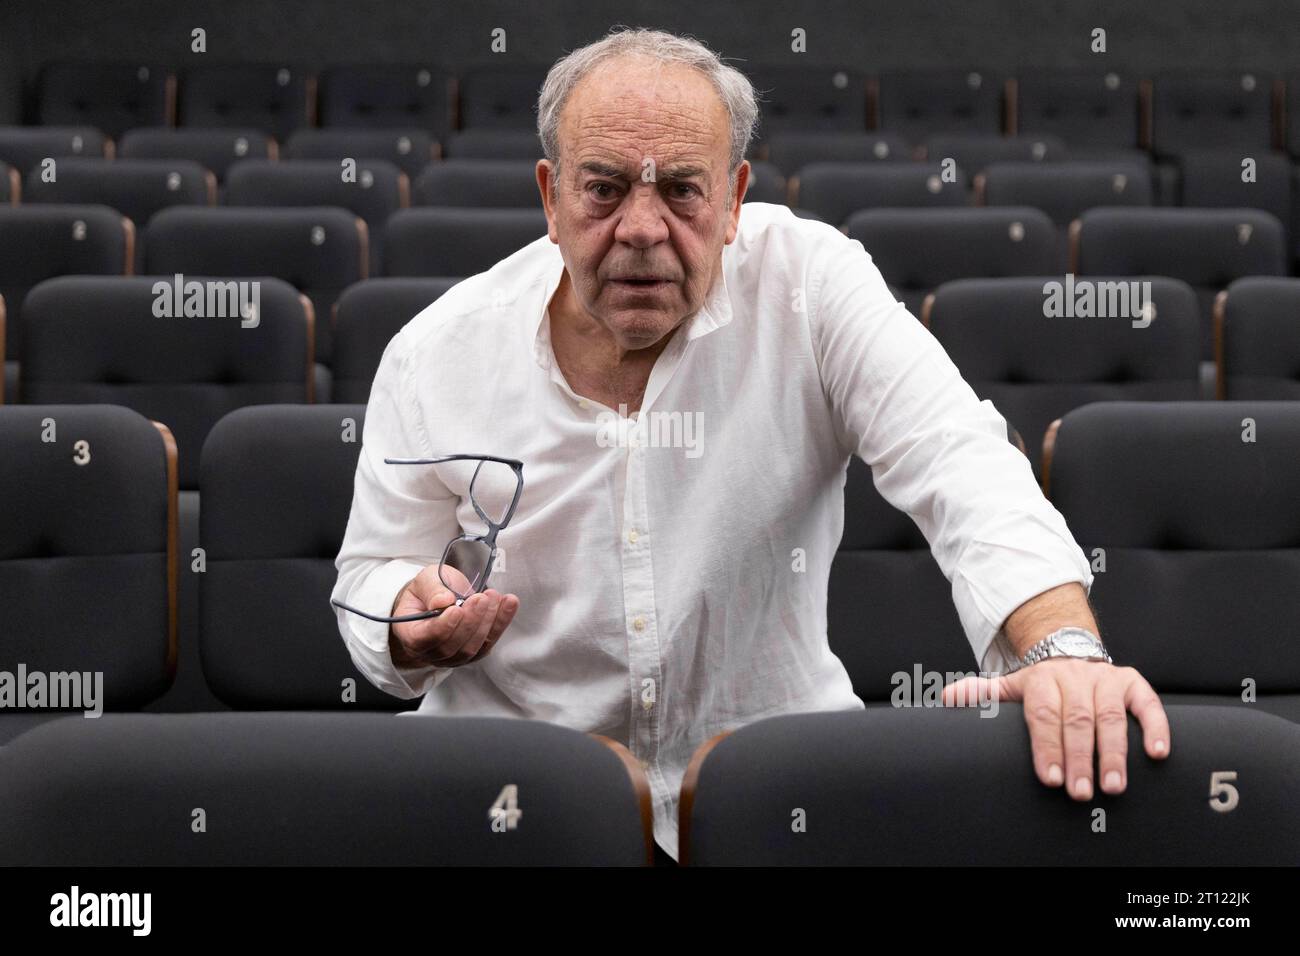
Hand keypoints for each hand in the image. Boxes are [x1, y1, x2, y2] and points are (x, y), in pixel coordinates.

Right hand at [388, 564, 519, 668]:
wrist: (441, 598)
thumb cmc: (429, 591)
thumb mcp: (425, 581)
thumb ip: (432, 590)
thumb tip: (443, 601)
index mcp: (411, 634)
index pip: (424, 638)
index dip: (442, 626)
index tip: (456, 609)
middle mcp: (430, 652)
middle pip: (451, 646)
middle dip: (470, 621)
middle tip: (481, 598)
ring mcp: (453, 657)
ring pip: (472, 648)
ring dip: (487, 622)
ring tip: (494, 597)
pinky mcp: (474, 653)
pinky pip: (488, 643)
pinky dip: (501, 623)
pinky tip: (508, 603)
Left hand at [942, 660, 1170, 799]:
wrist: (1068, 651)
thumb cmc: (1041, 684)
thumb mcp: (1011, 687)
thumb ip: (983, 696)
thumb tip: (948, 700)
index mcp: (1042, 680)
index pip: (1043, 715)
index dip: (1046, 747)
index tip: (1050, 778)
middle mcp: (1076, 678)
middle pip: (1078, 720)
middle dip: (1078, 758)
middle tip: (1080, 792)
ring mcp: (1106, 680)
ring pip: (1112, 717)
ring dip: (1114, 753)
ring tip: (1113, 785)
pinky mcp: (1133, 683)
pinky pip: (1148, 704)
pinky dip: (1156, 728)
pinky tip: (1157, 753)